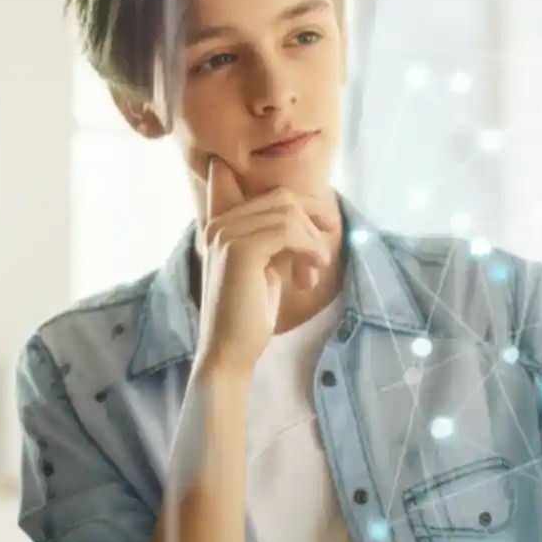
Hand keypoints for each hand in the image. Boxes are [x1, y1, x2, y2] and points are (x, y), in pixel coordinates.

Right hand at [196, 158, 331, 373]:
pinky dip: (309, 247)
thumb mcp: (264, 266)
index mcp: (220, 224)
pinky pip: (288, 230)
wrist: (228, 353)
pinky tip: (314, 268)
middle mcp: (218, 223)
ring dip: (313, 240)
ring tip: (316, 268)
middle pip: (282, 197)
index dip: (296, 199)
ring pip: (289, 213)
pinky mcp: (240, 250)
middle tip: (322, 254)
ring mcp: (226, 234)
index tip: (320, 225)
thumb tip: (311, 215)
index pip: (260, 189)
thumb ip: (274, 237)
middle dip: (312, 221)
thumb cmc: (248, 314)